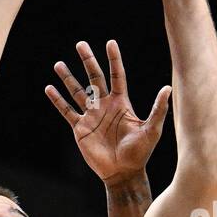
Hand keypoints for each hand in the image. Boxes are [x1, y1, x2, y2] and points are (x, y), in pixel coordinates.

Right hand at [45, 40, 170, 183]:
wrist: (123, 173)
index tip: (110, 43)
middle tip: (80, 44)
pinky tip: (49, 88)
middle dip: (88, 61)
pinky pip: (67, 111)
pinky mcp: (80, 128)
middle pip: (95, 78)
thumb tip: (167, 88)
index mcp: (121, 104)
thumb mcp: (152, 130)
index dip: (114, 60)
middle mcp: (105, 106)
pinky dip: (58, 100)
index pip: (117, 76)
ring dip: (68, 78)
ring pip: (77, 92)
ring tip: (58, 64)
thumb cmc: (140, 153)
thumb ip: (158, 110)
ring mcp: (91, 116)